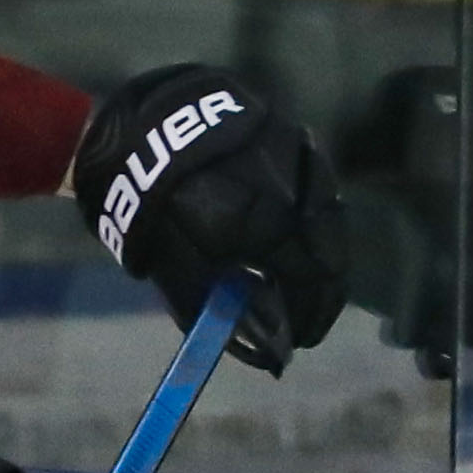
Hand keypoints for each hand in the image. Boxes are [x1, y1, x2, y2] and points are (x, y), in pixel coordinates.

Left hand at [71, 64, 348, 373]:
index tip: (302, 339)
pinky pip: (319, 185)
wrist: (141, 127)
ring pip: (331, 215)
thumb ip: (213, 305)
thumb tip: (249, 346)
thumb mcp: (172, 264)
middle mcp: (294, 191)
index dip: (311, 316)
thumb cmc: (152, 203)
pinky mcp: (296, 136)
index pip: (311, 280)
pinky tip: (302, 234)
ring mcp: (300, 157)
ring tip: (306, 281)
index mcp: (265, 225)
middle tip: (309, 316)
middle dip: (323, 292)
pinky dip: (314, 217)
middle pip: (331, 251)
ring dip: (323, 254)